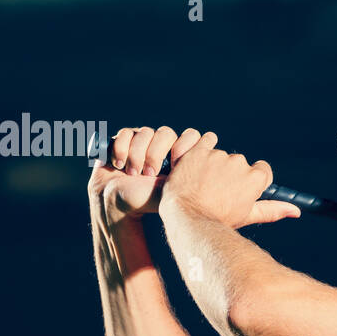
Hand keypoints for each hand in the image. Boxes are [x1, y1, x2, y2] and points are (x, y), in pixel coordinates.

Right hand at [88, 126, 207, 223]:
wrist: (118, 203)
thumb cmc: (148, 201)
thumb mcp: (176, 192)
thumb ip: (194, 180)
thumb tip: (219, 175)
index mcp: (178, 154)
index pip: (190, 135)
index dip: (183, 146)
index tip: (175, 165)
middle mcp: (162, 145)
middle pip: (165, 132)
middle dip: (155, 154)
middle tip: (149, 174)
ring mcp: (143, 141)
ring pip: (144, 132)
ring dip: (137, 154)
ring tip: (133, 174)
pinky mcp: (123, 140)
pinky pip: (125, 133)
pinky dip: (122, 148)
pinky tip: (120, 164)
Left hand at [159, 133, 299, 228]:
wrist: (187, 218)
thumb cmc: (218, 220)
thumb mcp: (247, 216)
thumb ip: (272, 209)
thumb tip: (295, 211)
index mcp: (254, 178)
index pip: (261, 170)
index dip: (250, 181)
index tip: (239, 189)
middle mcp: (239, 163)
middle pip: (238, 163)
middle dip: (228, 174)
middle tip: (215, 191)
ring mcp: (218, 155)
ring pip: (219, 154)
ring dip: (212, 163)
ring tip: (201, 183)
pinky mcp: (198, 150)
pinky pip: (202, 141)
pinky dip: (199, 150)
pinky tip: (194, 166)